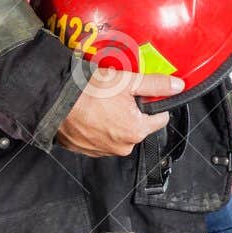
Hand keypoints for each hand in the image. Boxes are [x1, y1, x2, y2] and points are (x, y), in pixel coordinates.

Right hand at [54, 67, 184, 156]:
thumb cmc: (89, 91)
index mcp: (136, 131)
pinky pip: (101, 139)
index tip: (141, 94)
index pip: (160, 119)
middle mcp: (122, 146)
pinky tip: (90, 113)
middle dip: (132, 111)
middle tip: (116, 95)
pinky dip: (98, 128)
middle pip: (138, 126)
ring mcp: (103, 151)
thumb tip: (177, 86)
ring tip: (100, 102)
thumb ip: (155, 85)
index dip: (153, 103)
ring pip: (119, 132)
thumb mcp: (127, 81)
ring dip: (114, 120)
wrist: (54, 102)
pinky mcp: (87, 151)